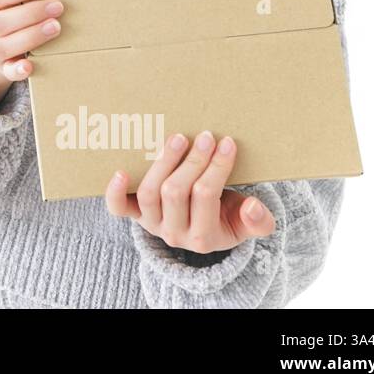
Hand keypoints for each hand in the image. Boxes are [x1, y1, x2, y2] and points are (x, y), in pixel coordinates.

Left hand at [105, 131, 276, 254]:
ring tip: (179, 138)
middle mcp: (174, 234)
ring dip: (163, 162)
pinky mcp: (135, 215)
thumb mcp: (248, 225)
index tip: (227, 143)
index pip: (206, 195)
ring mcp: (152, 223)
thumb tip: (254, 207)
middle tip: (206, 136)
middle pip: (176, 191)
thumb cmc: (228, 219)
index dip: (216, 167)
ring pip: (150, 192)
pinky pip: (119, 207)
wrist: (203, 232)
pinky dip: (115, 191)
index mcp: (204, 238)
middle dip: (193, 160)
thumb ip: (258, 221)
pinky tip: (120, 170)